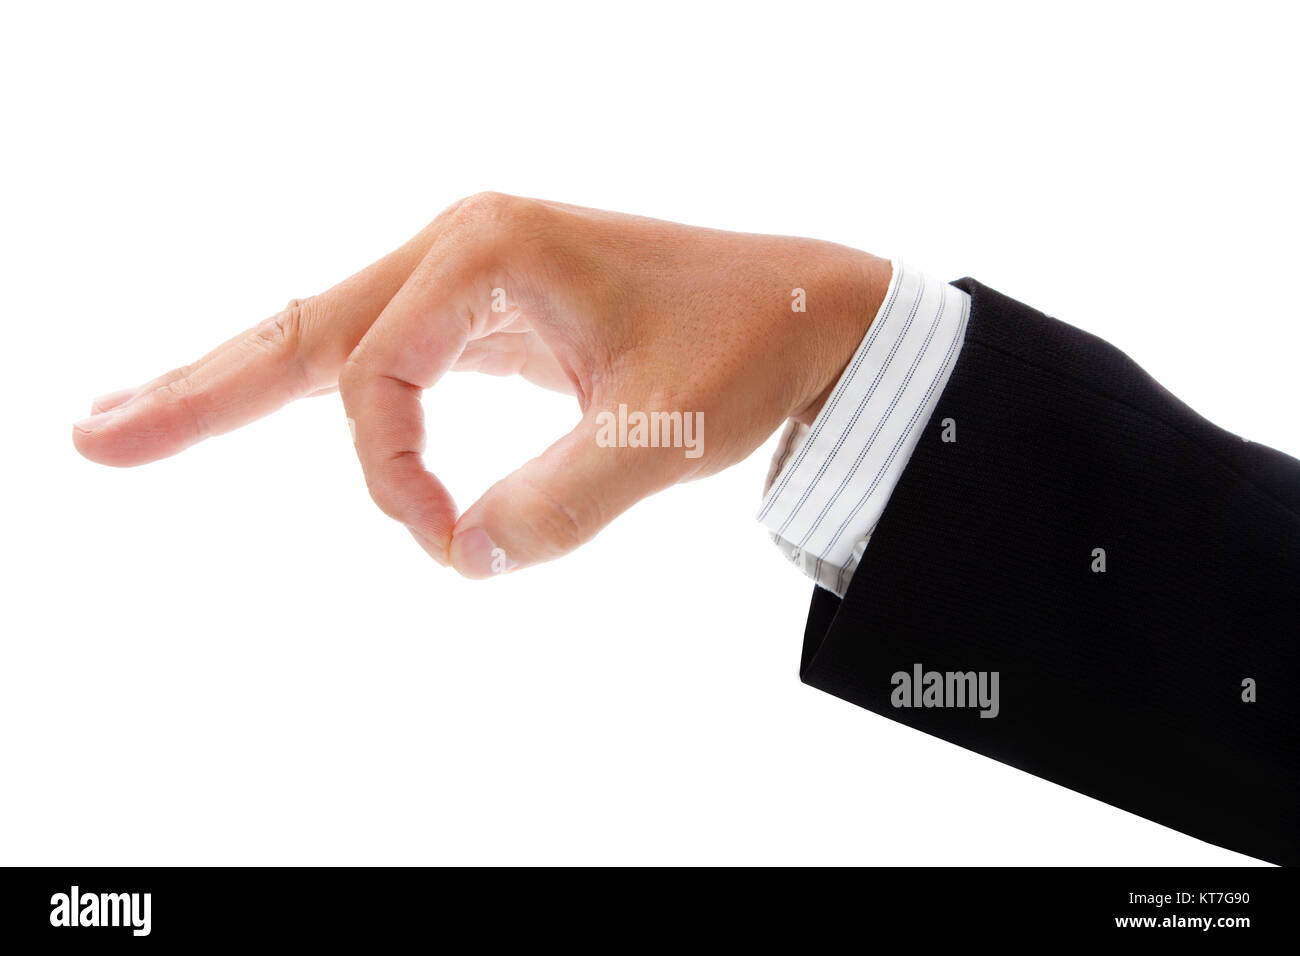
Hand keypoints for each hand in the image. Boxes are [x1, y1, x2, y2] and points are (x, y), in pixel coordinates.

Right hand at [73, 194, 888, 576]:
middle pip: (301, 329)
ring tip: (129, 423)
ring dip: (230, 383)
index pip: (375, 382)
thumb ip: (555, 506)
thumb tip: (465, 555)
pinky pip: (380, 357)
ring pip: (327, 338)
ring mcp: (468, 279)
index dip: (394, 482)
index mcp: (486, 250)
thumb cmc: (746, 344)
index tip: (457, 545)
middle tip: (90, 437)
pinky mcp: (486, 317)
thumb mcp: (661, 433)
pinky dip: (313, 390)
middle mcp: (460, 250)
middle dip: (198, 389)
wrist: (808, 308)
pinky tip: (249, 402)